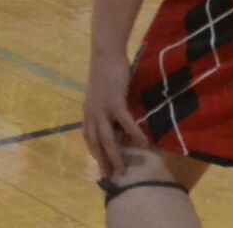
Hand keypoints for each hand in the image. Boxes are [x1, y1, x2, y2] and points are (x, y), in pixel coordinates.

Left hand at [82, 50, 145, 178]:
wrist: (105, 53)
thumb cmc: (106, 72)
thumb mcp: (103, 95)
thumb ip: (107, 111)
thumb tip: (118, 126)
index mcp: (88, 112)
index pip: (89, 138)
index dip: (95, 154)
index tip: (101, 169)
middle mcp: (91, 113)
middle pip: (96, 144)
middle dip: (103, 162)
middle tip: (112, 178)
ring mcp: (102, 108)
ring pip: (108, 139)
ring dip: (116, 156)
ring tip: (124, 170)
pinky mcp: (114, 101)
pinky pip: (125, 122)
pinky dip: (134, 134)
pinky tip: (144, 143)